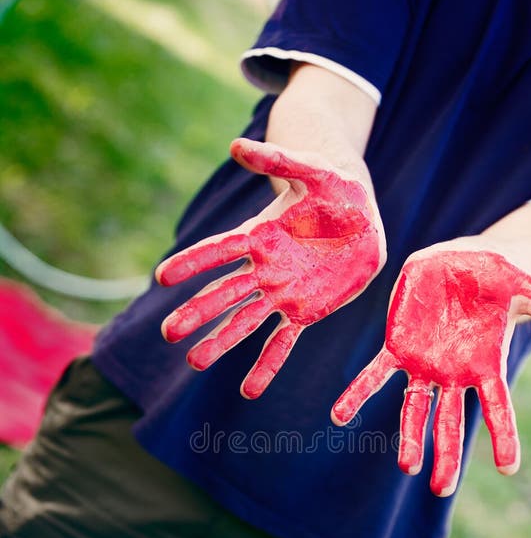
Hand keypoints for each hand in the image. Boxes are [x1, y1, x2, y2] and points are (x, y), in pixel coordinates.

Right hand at [157, 138, 384, 398]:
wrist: (359, 216)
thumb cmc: (333, 187)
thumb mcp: (311, 168)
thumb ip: (276, 159)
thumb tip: (235, 146)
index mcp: (260, 236)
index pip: (219, 251)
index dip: (193, 263)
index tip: (163, 277)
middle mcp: (263, 270)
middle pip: (224, 293)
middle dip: (197, 312)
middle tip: (169, 332)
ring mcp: (281, 294)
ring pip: (244, 322)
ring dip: (220, 342)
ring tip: (195, 362)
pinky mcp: (303, 313)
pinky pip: (281, 343)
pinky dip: (266, 366)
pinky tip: (248, 391)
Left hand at [331, 244, 530, 496]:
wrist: (465, 260)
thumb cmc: (501, 277)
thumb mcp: (530, 292)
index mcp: (485, 366)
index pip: (497, 409)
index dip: (504, 437)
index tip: (509, 469)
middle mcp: (453, 374)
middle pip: (451, 423)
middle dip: (446, 455)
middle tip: (441, 489)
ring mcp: (424, 365)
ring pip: (414, 409)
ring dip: (409, 437)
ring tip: (405, 467)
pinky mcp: (399, 348)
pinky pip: (375, 375)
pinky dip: (358, 394)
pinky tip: (339, 416)